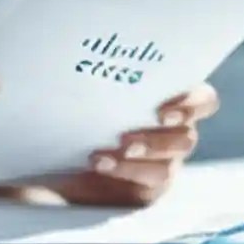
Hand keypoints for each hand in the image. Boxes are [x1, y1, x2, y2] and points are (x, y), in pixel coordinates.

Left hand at [38, 84, 219, 206]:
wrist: (42, 169)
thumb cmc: (63, 128)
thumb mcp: (70, 103)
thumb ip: (77, 80)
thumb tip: (48, 52)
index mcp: (163, 102)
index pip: (201, 100)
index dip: (193, 100)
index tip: (164, 104)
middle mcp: (169, 133)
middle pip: (188, 133)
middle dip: (161, 134)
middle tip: (131, 134)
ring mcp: (161, 164)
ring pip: (172, 160)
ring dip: (143, 153)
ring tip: (108, 153)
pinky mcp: (148, 191)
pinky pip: (153, 183)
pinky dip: (129, 173)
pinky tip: (103, 165)